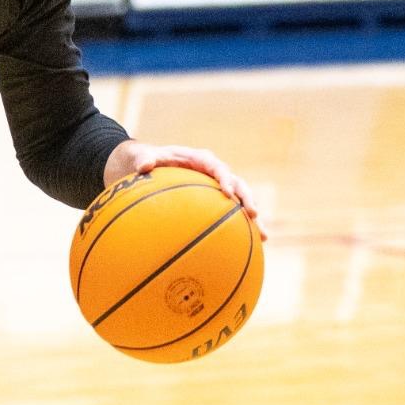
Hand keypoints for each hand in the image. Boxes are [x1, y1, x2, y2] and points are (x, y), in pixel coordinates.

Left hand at [105, 140, 264, 238]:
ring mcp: (217, 187)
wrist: (147, 166)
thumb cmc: (145, 161)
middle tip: (253, 214)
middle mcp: (214, 172)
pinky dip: (241, 228)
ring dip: (252, 217)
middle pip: (237, 184)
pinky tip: (252, 247)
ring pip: (241, 201)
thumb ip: (144, 159)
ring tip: (264, 235)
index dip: (225, 178)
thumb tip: (143, 166)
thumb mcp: (141, 158)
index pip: (217, 167)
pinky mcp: (215, 201)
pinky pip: (230, 214)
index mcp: (200, 159)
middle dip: (247, 198)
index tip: (228, 192)